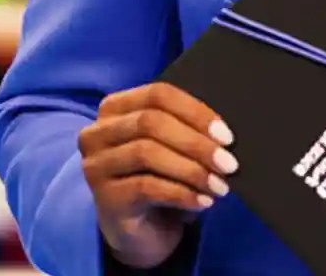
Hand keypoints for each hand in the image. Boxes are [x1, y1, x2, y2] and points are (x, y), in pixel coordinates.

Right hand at [79, 82, 237, 268]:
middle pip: (151, 123)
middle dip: (196, 143)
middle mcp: (97, 133)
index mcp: (115, 108)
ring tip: (220, 186)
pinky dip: (182, 193)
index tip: (226, 136)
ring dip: (192, 170)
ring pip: (147, 153)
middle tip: (229, 164)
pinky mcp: (105, 198)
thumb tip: (222, 132)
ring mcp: (96, 166)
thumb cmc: (160, 178)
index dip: (195, 112)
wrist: (141, 230)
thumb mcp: (173, 147)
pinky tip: (203, 201)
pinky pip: (146, 187)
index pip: (158, 94)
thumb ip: (188, 129)